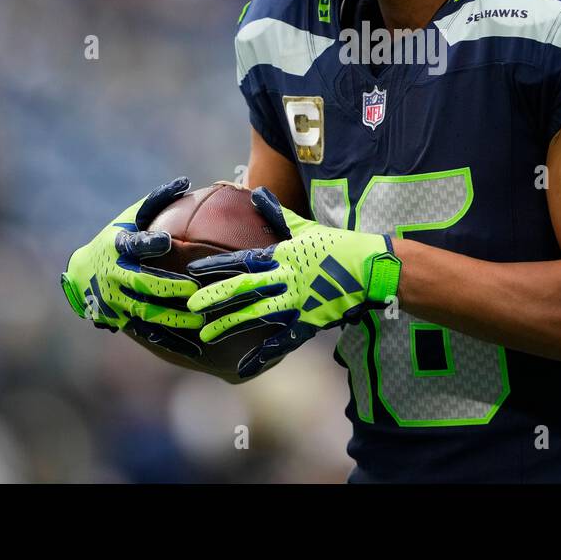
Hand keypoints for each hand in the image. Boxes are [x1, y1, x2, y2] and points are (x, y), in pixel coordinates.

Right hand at [60, 177, 203, 357]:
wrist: (81, 272)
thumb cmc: (118, 237)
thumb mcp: (130, 217)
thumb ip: (157, 201)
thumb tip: (185, 181)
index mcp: (117, 247)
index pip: (133, 244)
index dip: (148, 243)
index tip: (166, 241)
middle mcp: (113, 275)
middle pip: (140, 283)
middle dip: (166, 286)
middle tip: (192, 289)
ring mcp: (115, 300)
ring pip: (144, 311)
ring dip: (170, 318)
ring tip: (197, 320)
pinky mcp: (121, 319)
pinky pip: (146, 332)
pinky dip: (168, 340)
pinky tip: (193, 348)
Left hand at [185, 188, 398, 376]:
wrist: (370, 268)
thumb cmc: (337, 245)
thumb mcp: (305, 227)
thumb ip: (278, 214)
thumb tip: (256, 192)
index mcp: (283, 255)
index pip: (243, 260)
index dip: (217, 266)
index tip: (192, 271)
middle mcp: (286, 279)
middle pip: (245, 289)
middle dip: (215, 297)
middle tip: (190, 306)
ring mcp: (298, 302)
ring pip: (257, 315)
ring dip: (230, 325)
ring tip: (206, 335)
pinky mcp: (309, 322)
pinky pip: (282, 341)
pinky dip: (263, 354)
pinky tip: (244, 367)